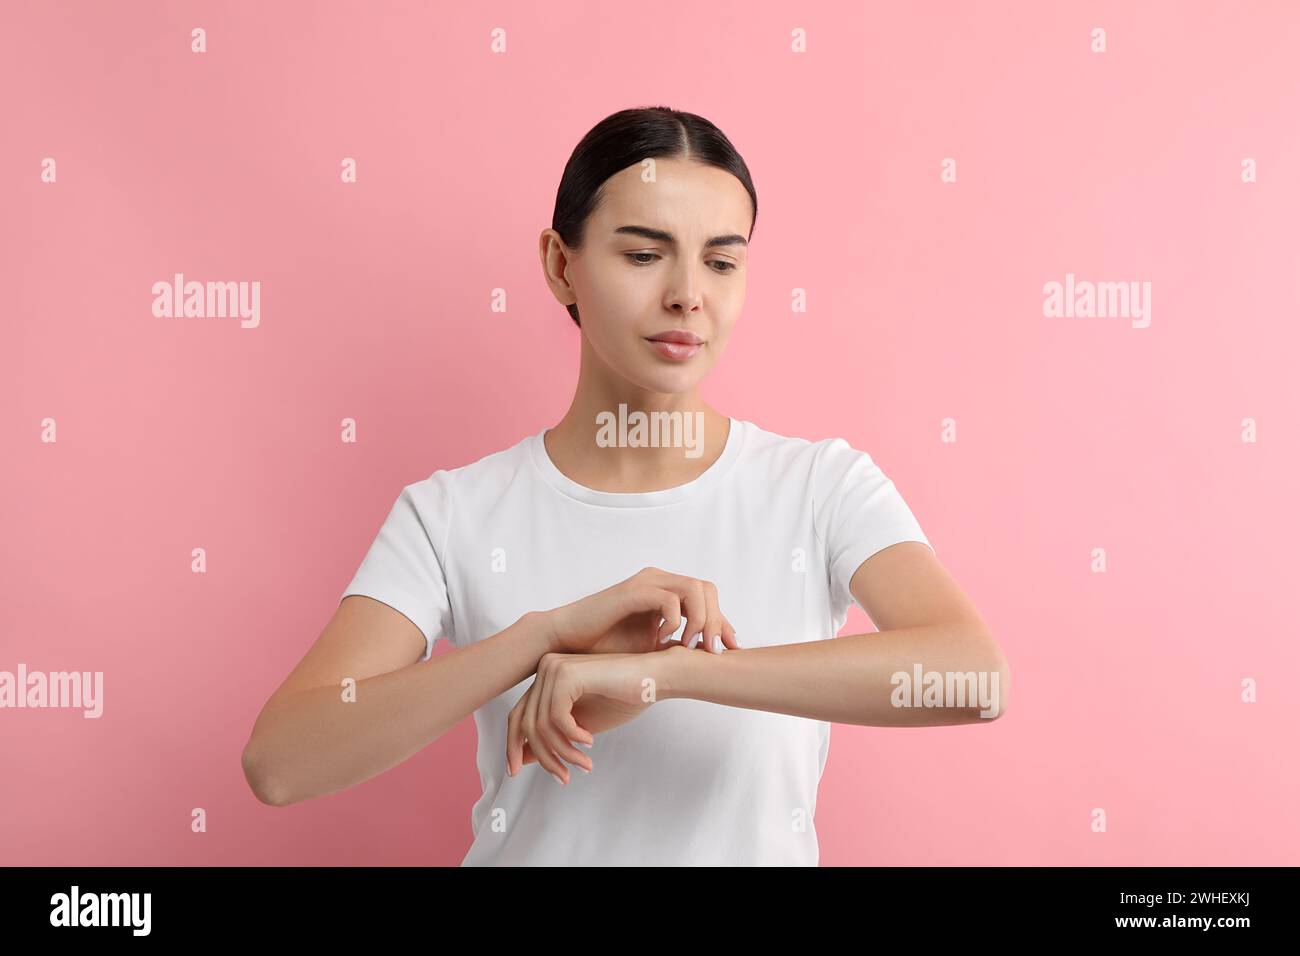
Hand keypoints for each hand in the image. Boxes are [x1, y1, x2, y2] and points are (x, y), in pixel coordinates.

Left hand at [505, 648, 684, 782]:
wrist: (654, 678)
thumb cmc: (622, 700)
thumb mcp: (580, 726)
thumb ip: (552, 737)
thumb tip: (522, 758)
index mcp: (546, 678)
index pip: (517, 716)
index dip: (513, 746)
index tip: (515, 772)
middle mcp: (545, 668)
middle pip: (525, 723)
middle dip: (544, 756)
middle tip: (563, 777)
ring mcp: (554, 668)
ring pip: (540, 724)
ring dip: (563, 752)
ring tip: (584, 763)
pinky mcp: (567, 674)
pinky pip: (556, 717)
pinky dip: (572, 736)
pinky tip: (590, 740)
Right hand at [543, 567, 740, 656]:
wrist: (568, 641)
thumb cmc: (606, 646)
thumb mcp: (652, 647)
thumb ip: (678, 643)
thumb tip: (709, 655)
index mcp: (665, 590)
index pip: (708, 596)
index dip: (724, 621)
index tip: (732, 648)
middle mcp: (659, 580)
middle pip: (707, 588)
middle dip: (717, 620)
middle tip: (712, 650)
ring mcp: (646, 582)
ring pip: (694, 589)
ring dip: (701, 620)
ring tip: (692, 646)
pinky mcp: (633, 591)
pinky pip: (670, 598)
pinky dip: (676, 620)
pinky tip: (666, 639)